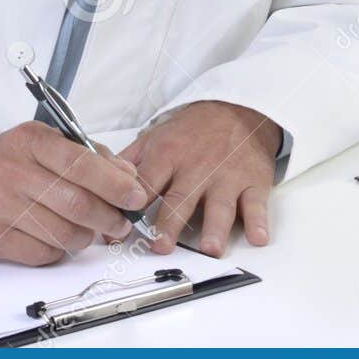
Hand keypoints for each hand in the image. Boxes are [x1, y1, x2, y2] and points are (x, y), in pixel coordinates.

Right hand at [0, 122, 150, 265]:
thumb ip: (89, 157)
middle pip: (77, 204)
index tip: (136, 197)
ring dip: (85, 237)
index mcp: (31, 141)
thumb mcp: (44, 144)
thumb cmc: (8, 161)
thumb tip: (129, 179)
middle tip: (120, 224)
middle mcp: (12, 171)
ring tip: (87, 230)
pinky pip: (42, 254)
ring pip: (63, 234)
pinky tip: (54, 238)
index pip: (82, 164)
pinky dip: (58, 251)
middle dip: (109, 218)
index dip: (115, 184)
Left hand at [120, 101, 279, 256]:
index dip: (130, 207)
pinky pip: (257, 204)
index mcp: (168, 155)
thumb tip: (99, 186)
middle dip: (170, 224)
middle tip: (161, 246)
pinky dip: (259, 222)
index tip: (119, 231)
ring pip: (220, 206)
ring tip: (211, 248)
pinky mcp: (253, 182)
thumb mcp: (155, 136)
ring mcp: (227, 176)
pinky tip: (258, 238)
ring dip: (215, 228)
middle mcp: (197, 167)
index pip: (145, 184)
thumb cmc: (192, 131)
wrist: (238, 109)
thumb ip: (128, 162)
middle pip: (180, 199)